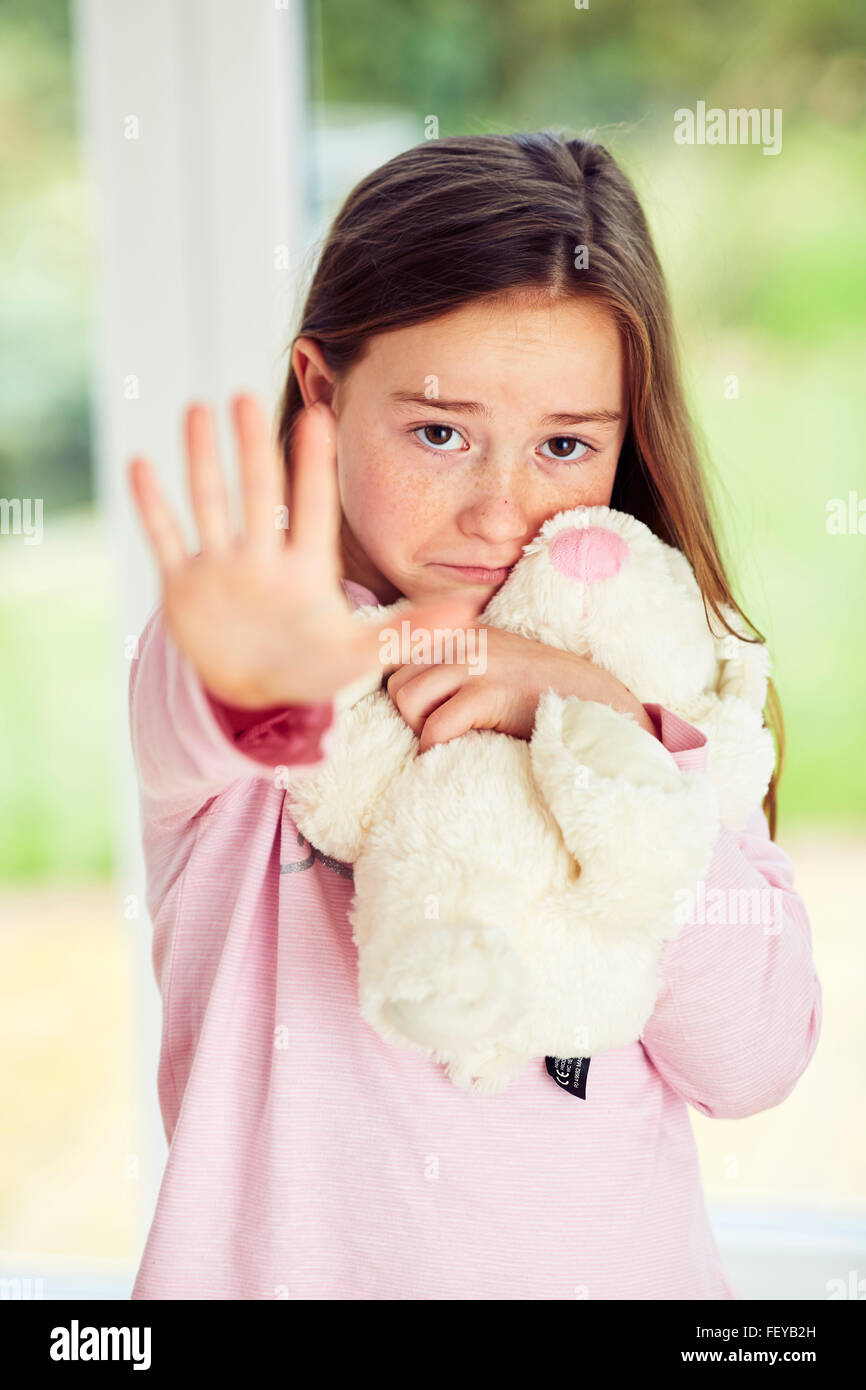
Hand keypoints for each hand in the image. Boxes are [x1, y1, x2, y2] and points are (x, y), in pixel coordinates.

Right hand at [127, 395, 483, 708]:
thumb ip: (412, 631)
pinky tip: (141, 465)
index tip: (320, 417)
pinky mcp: (186, 586)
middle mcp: (262, 557)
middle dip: (254, 447)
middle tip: (248, 397)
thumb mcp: (363, 653)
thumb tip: (471, 612)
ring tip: (199, 409)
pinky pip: (167, 540)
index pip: (314, 507)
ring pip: (211, 503)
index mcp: (305, 568)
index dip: (314, 466)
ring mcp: (223, 567)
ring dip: (203, 460)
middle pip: (259, 492)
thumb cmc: (313, 667)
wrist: (258, 694)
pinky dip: (153, 507)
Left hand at [385, 626, 657, 750]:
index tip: (414, 715)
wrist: (601, 703)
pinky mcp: (490, 694)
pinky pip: (435, 728)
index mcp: (465, 629)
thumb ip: (460, 666)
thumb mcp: (500, 664)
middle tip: (437, 734)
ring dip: (420, 732)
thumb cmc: (549, 694)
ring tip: (447, 745)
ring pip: (407, 702)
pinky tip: (449, 760)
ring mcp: (477, 663)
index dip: (401, 690)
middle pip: (397, 680)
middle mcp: (466, 638)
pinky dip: (434, 751)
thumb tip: (410, 693)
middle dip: (408, 714)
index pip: (401, 651)